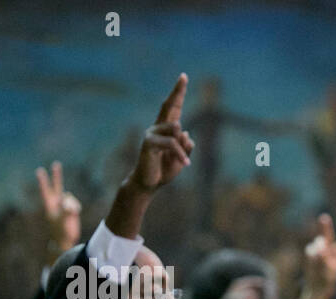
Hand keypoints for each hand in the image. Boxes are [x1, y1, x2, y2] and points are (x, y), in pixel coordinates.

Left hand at [35, 161, 80, 251]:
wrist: (66, 240)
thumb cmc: (60, 232)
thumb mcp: (62, 222)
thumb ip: (65, 212)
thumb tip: (68, 203)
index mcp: (49, 205)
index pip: (45, 190)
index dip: (43, 181)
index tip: (40, 170)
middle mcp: (57, 203)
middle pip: (57, 186)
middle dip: (57, 175)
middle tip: (56, 164)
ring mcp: (65, 206)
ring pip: (69, 196)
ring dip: (72, 203)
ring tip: (71, 214)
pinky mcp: (72, 209)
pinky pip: (75, 203)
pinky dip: (76, 207)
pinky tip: (75, 214)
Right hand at [125, 74, 193, 194]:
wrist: (149, 184)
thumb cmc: (164, 171)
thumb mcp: (181, 159)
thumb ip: (186, 146)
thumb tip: (186, 133)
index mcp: (166, 130)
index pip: (174, 108)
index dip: (178, 93)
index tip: (184, 77)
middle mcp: (157, 127)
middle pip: (168, 106)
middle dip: (177, 92)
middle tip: (184, 77)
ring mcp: (151, 133)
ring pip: (176, 130)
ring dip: (183, 148)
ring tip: (183, 162)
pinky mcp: (148, 142)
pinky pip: (171, 143)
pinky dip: (180, 154)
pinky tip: (186, 165)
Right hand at [304, 213, 335, 298]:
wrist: (315, 285)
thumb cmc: (325, 280)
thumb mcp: (327, 274)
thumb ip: (324, 261)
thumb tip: (320, 248)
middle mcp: (329, 249)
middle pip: (327, 236)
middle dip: (325, 227)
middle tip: (324, 217)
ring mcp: (318, 249)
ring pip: (318, 246)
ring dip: (318, 252)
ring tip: (320, 263)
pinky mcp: (310, 252)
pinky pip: (311, 252)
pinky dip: (313, 256)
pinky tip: (313, 263)